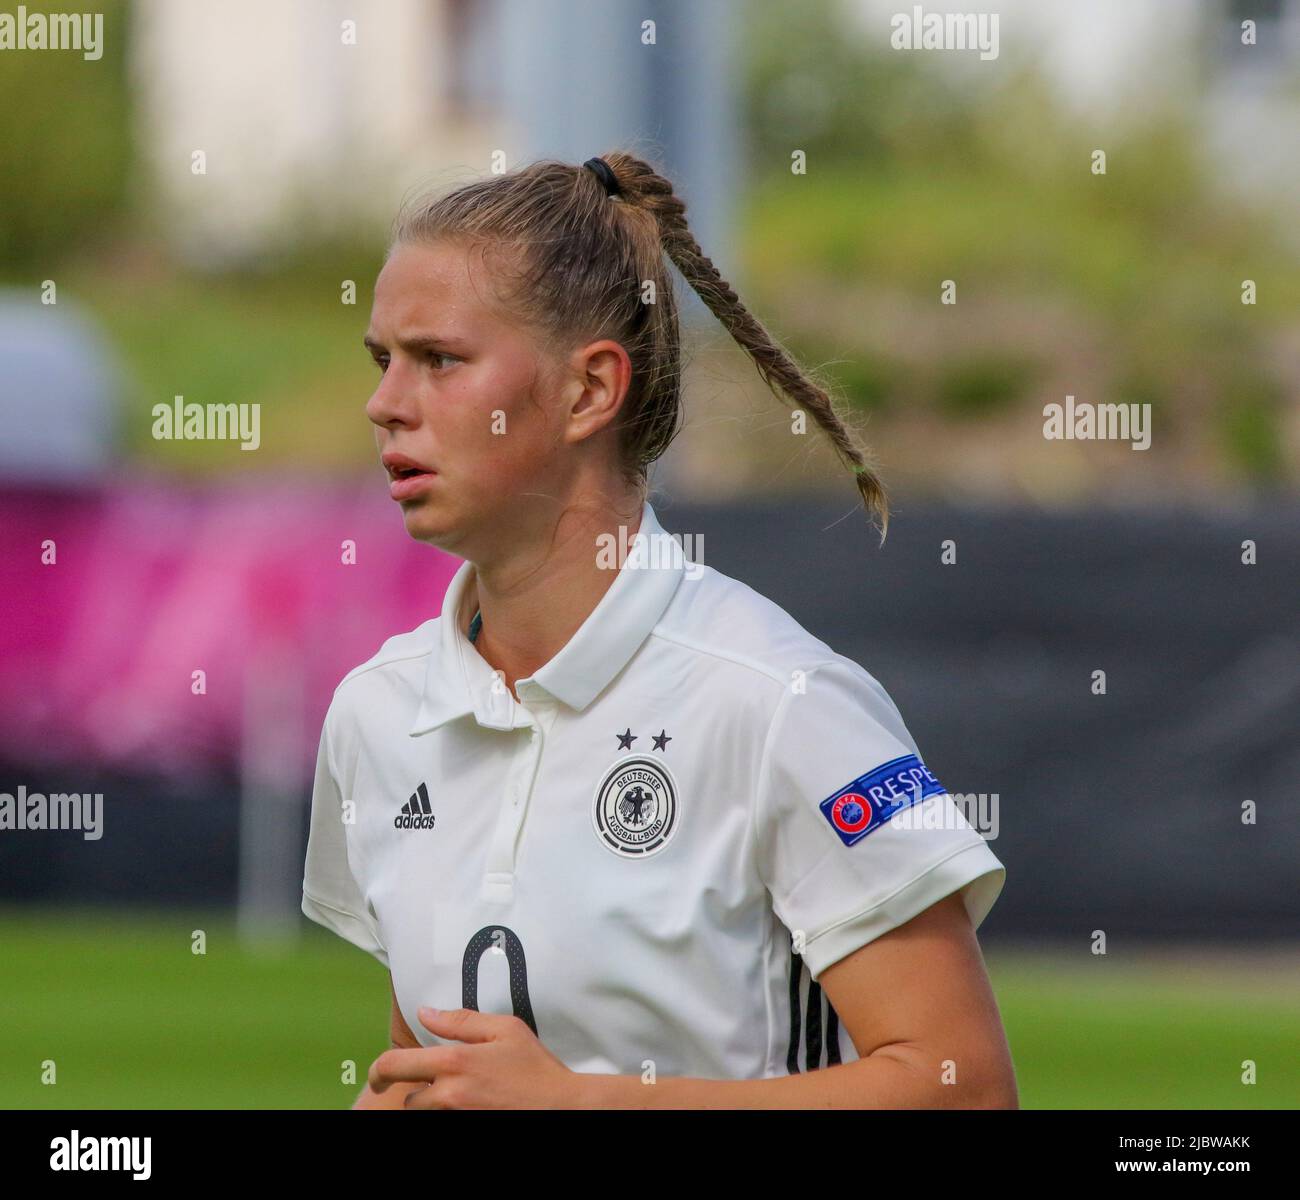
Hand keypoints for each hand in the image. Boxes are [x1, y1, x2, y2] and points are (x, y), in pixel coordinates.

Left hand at [367, 1007, 584, 1108]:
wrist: (561, 1108)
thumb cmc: (536, 1068)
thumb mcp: (505, 1029)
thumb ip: (461, 1020)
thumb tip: (425, 1013)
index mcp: (454, 1063)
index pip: (394, 1066)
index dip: (378, 1071)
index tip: (377, 1075)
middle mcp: (448, 1095)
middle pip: (409, 1098)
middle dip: (420, 1089)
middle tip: (443, 1081)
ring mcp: (456, 1117)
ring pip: (426, 1113)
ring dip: (435, 1104)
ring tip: (465, 1092)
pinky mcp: (466, 1127)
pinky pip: (444, 1120)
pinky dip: (450, 1112)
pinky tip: (473, 1102)